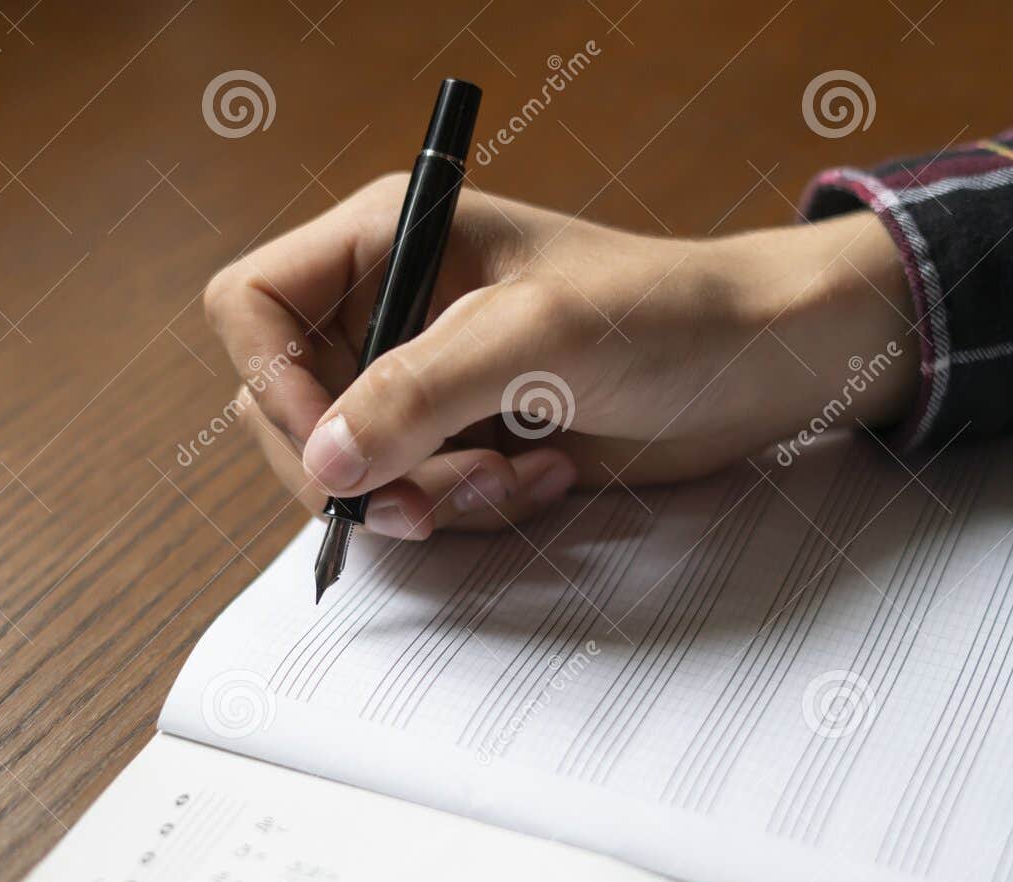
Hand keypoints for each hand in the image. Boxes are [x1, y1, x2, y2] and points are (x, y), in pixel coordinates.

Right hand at [203, 174, 916, 540]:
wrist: (761, 366)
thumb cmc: (668, 314)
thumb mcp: (541, 339)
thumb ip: (422, 392)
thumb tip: (324, 462)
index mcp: (388, 240)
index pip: (251, 305)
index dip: (273, 384)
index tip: (339, 448)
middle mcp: (389, 306)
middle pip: (288, 407)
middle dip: (365, 466)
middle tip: (440, 497)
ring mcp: (422, 378)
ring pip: (351, 468)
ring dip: (429, 497)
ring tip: (520, 476)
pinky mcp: (458, 436)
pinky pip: (411, 498)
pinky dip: (468, 509)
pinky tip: (544, 478)